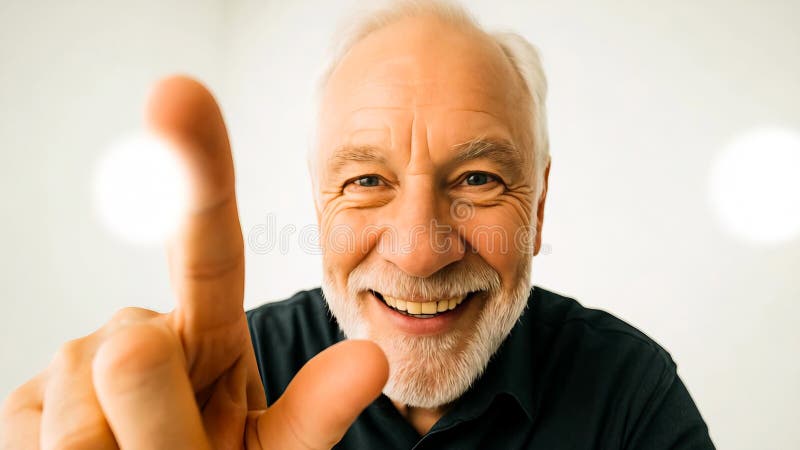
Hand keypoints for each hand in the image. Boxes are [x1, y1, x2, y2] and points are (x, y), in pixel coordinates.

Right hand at [0, 76, 388, 449]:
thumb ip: (313, 411)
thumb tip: (372, 358)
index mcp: (211, 333)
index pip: (209, 246)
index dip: (196, 170)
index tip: (179, 92)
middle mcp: (141, 332)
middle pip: (134, 348)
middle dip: (154, 421)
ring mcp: (75, 366)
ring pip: (82, 406)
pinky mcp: (20, 404)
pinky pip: (39, 441)